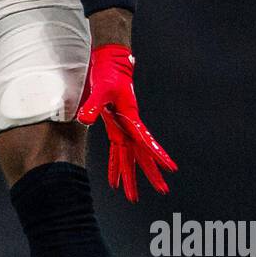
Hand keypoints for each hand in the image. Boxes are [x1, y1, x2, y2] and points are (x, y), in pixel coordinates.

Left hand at [77, 44, 175, 202]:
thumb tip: (84, 119)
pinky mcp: (114, 125)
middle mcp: (130, 125)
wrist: (108, 60)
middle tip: (162, 190)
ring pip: (129, 155)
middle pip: (141, 154)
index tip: (171, 168)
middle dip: (150, 173)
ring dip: (130, 174)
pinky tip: (114, 179)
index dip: (158, 154)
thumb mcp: (99, 88)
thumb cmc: (107, 72)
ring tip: (131, 196)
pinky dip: (115, 164)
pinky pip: (117, 149)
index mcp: (131, 117)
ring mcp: (123, 126)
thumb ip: (93, 105)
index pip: (146, 140)